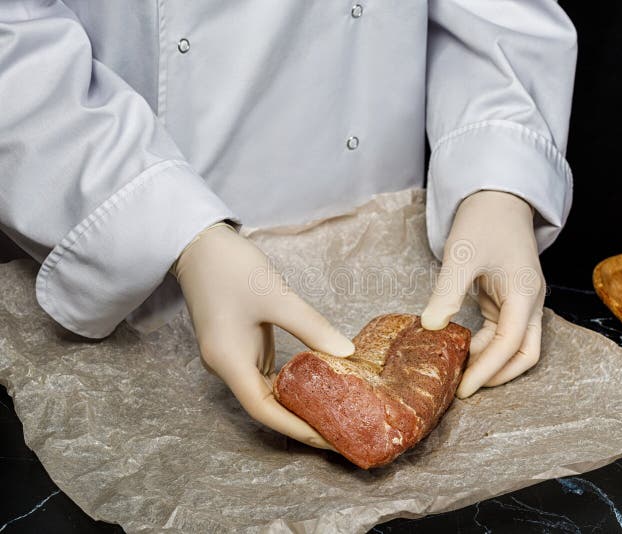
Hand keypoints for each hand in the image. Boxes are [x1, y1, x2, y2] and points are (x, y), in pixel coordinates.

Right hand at [173, 223, 353, 448]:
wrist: (198, 243)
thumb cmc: (232, 267)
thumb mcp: (276, 296)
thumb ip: (310, 326)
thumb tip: (346, 352)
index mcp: (229, 360)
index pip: (264, 409)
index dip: (296, 427)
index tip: (327, 438)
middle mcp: (226, 366)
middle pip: (265, 405)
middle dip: (300, 420)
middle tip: (338, 430)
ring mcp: (231, 355)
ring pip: (266, 390)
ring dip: (296, 402)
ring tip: (332, 413)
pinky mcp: (238, 344)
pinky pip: (265, 373)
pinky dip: (290, 382)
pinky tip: (314, 383)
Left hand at [422, 191, 544, 397]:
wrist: (497, 197)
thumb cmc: (483, 221)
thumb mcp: (462, 256)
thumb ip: (448, 293)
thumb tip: (431, 327)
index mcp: (525, 293)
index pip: (511, 344)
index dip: (488, 369)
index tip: (463, 389)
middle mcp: (530, 302)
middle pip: (526, 354)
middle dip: (498, 375)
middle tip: (465, 390)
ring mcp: (521, 301)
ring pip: (514, 346)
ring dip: (490, 362)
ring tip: (458, 375)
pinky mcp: (508, 299)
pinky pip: (502, 332)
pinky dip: (484, 345)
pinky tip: (460, 351)